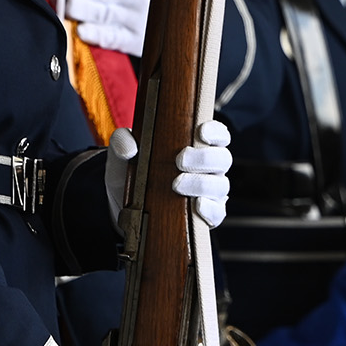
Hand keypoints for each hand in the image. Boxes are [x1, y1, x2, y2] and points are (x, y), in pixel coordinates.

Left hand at [104, 119, 233, 228]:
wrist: (124, 201)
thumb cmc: (134, 168)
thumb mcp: (123, 152)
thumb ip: (122, 141)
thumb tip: (129, 148)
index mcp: (199, 145)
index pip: (219, 135)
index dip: (215, 132)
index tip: (201, 131)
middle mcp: (210, 167)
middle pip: (223, 159)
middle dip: (204, 158)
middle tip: (179, 160)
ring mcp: (211, 192)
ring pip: (221, 185)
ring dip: (202, 183)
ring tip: (177, 184)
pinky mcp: (208, 214)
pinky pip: (218, 212)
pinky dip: (209, 209)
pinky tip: (196, 205)